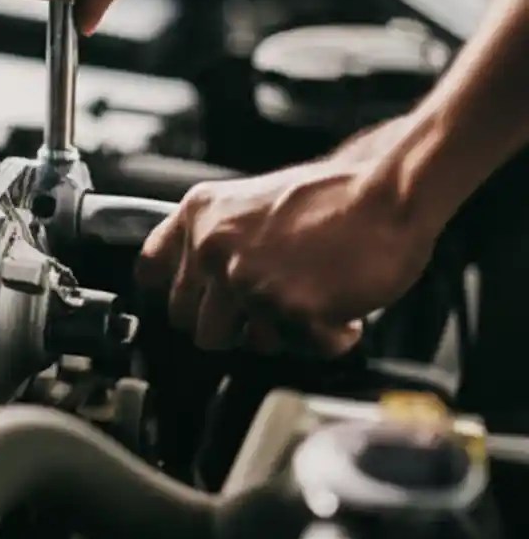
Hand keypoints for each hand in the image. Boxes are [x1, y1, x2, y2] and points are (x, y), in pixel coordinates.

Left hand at [135, 155, 439, 357]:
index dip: (175, 294)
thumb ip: (214, 241)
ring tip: (312, 299)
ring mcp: (248, 282)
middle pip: (193, 324)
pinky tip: (340, 309)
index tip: (195, 303)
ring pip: (246, 344)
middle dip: (231, 325)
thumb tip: (196, 288)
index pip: (150, 272)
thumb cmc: (333, 197)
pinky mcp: (289, 309)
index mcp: (199, 216)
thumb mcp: (248, 203)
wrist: (389, 190)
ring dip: (282, 333)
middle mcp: (213, 249)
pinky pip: (302, 349)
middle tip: (271, 307)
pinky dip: (328, 338)